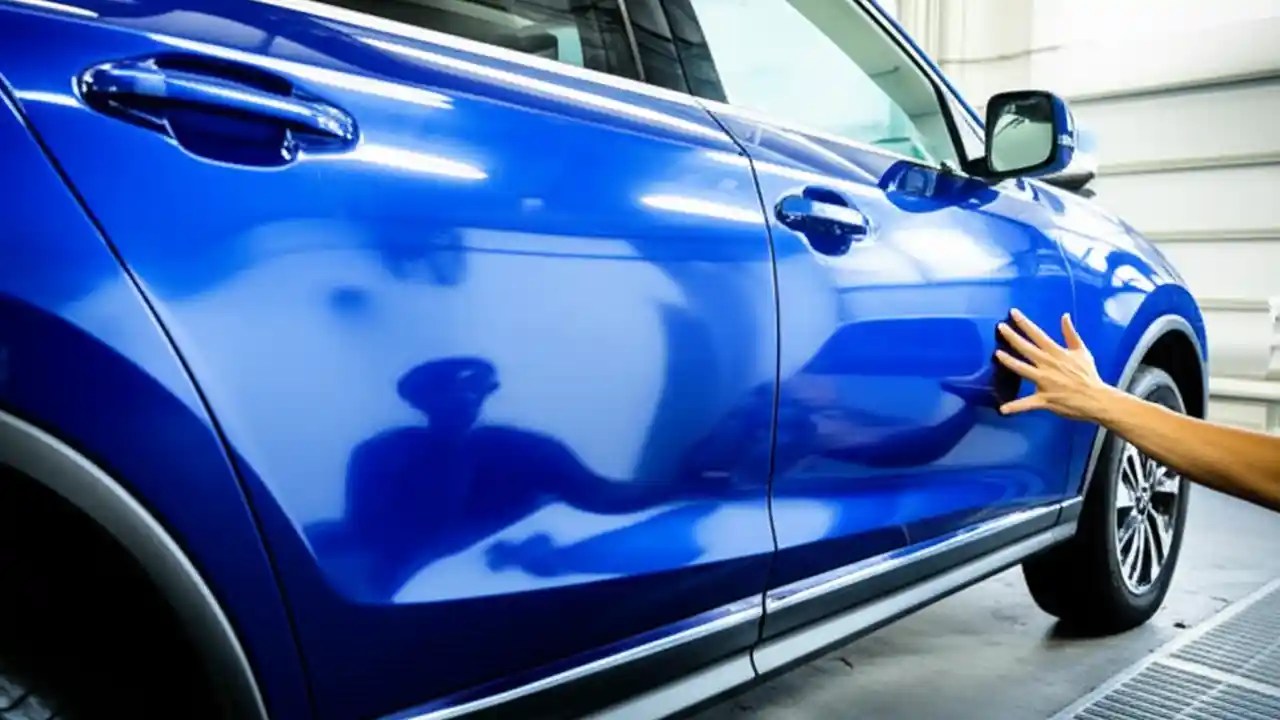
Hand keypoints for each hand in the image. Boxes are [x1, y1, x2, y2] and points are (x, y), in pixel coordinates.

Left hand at [995, 309, 1112, 419]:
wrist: (1096, 398)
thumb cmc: (1088, 375)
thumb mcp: (1082, 351)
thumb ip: (1071, 334)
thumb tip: (1064, 316)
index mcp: (1056, 353)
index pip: (1037, 334)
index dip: (1024, 323)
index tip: (1012, 312)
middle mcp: (1048, 365)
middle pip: (1027, 348)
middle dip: (1012, 337)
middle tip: (999, 327)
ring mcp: (1045, 382)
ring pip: (1023, 369)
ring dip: (1010, 362)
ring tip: (997, 354)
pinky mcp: (1044, 398)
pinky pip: (1027, 403)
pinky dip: (1015, 407)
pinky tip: (1003, 409)